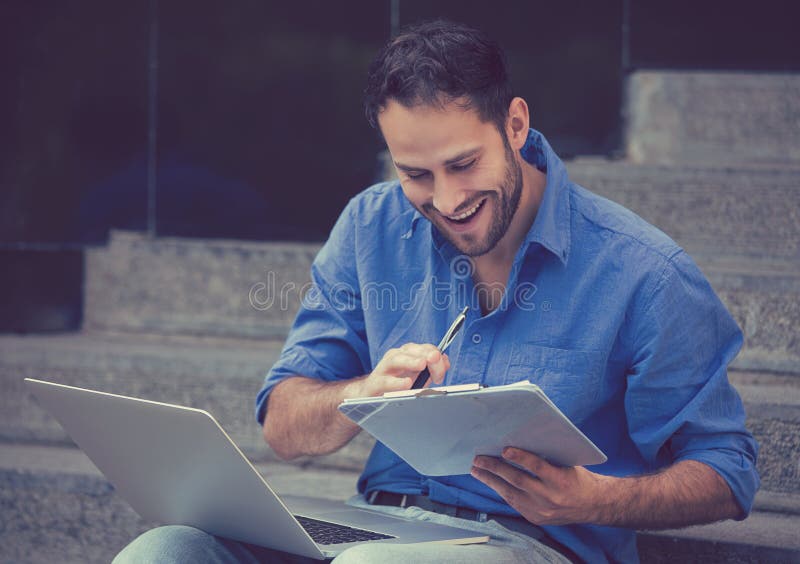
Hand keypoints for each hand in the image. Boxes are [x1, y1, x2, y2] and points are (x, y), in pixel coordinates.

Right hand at [355, 343, 449, 397]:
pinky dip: (396, 383)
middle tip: (435, 358)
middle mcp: (396, 357)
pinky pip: (385, 381)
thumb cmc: (398, 384)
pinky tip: (407, 384)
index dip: (436, 357)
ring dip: (410, 361)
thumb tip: (445, 362)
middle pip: (412, 350)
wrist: (371, 393)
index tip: (443, 371)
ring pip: (396, 360)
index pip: (425, 349)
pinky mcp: (375, 383)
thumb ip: (433, 369)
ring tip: (422, 365)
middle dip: (425, 354)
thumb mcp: (418, 376)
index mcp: (408, 354)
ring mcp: (384, 368)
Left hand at [471, 447, 608, 525]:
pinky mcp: (536, 518)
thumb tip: (518, 441)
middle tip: (478, 459)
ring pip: (510, 493)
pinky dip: (502, 490)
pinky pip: (514, 502)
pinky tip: (492, 482)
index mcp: (561, 480)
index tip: (504, 449)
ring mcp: (542, 510)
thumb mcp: (567, 463)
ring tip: (477, 470)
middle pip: (517, 480)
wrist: (594, 505)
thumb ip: (546, 456)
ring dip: (491, 480)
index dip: (520, 457)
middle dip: (494, 469)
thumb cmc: (579, 477)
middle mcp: (550, 497)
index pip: (537, 466)